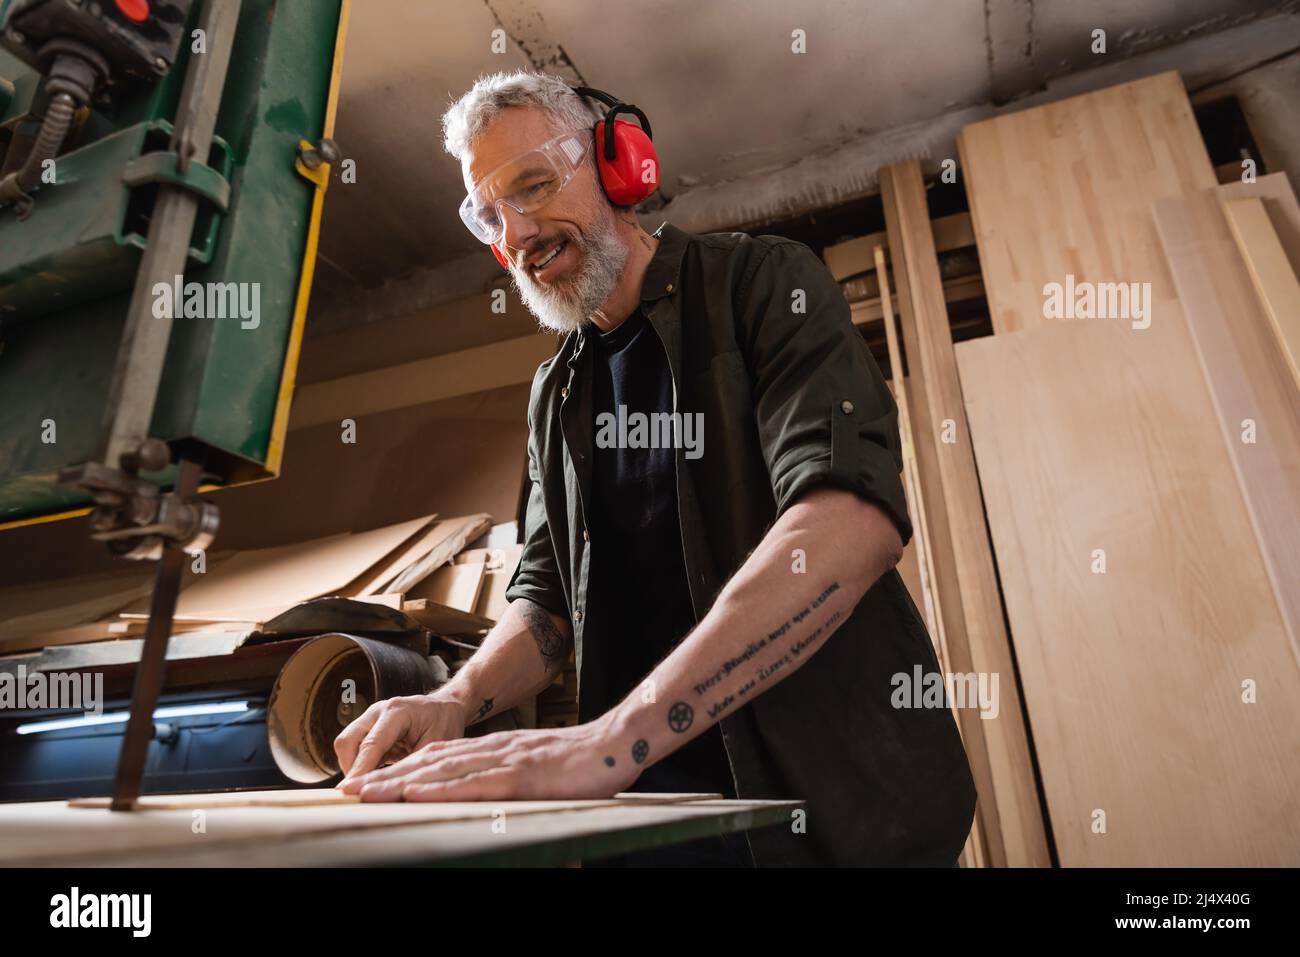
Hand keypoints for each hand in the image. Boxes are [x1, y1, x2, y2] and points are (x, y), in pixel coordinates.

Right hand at [333, 691, 468, 781]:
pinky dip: (358, 766)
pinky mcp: (368, 729)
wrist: (444, 707)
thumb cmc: (444, 722)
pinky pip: (353, 749)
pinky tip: (371, 780)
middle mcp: (378, 711)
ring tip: (369, 787)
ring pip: (346, 745)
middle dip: (350, 769)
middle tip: (361, 793)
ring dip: (353, 768)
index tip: (352, 790)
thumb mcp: (437, 744)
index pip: (371, 744)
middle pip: (347, 741)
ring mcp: (370, 718)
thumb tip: (394, 789)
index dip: (360, 769)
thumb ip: (414, 764)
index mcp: (397, 711)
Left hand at [336, 718, 638, 801]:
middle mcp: (491, 750)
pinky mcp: (519, 776)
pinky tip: (414, 791)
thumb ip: (507, 776)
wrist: (615, 744)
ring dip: (398, 782)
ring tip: (365, 793)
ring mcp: (504, 761)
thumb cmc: (580, 763)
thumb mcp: (534, 767)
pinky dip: (439, 787)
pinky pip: (472, 783)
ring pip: (440, 771)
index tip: (368, 782)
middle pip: (427, 763)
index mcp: (493, 749)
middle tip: (347, 791)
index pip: (436, 758)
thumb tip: (486, 793)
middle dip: (384, 777)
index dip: (398, 770)